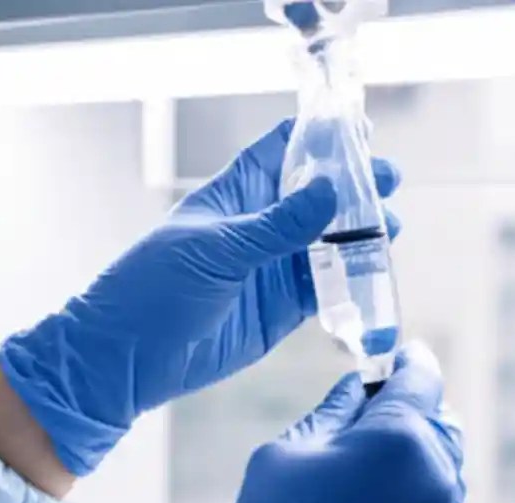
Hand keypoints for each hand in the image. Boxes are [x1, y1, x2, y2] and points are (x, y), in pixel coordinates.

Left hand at [0, 120, 401, 474]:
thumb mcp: (216, 251)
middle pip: (314, 195)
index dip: (319, 137)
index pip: (280, 151)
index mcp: (233, 196)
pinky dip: (350, 281)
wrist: (123, 361)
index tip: (359, 130)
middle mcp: (257, 228)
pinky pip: (324, 289)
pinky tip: (374, 272)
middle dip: (352, 186)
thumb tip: (330, 190)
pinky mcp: (279, 311)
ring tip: (390, 229)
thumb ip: (277, 226)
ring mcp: (270, 269)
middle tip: (388, 181)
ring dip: (359, 234)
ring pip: (327, 243)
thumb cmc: (150, 291)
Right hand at [162, 343, 464, 502]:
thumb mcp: (290, 448)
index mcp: (400, 437)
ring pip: (444, 472)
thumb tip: (358, 388)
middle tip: (373, 418)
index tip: (401, 356)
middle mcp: (435, 477)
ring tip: (367, 473)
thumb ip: (335, 410)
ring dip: (416, 460)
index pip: (424, 378)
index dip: (410, 361)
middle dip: (414, 412)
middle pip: (443, 423)